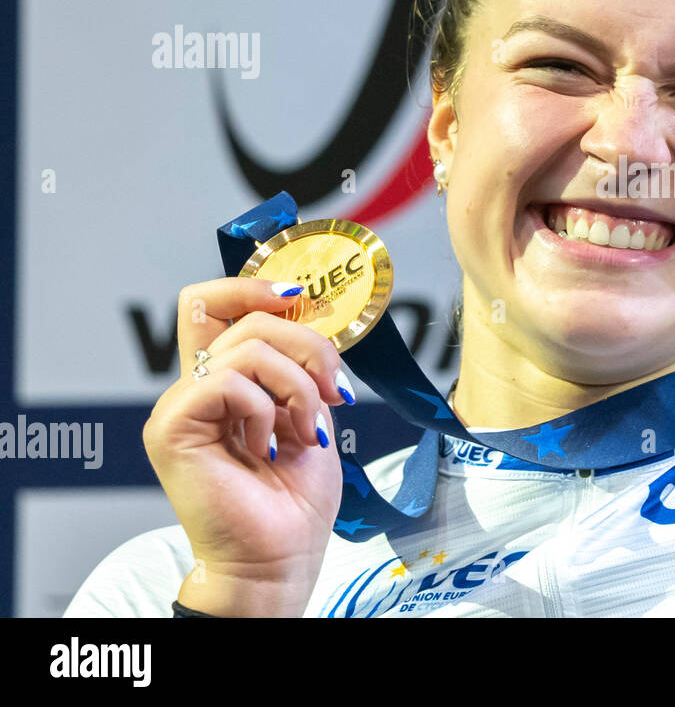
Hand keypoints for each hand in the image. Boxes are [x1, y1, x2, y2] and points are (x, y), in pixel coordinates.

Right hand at [144, 277, 354, 615]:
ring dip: (297, 385)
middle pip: (244, 315)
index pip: (217, 303)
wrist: (281, 556)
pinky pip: (226, 382)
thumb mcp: (310, 410)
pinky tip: (269, 446)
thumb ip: (299, 364)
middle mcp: (196, 387)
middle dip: (307, 343)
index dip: (255, 287)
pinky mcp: (173, 427)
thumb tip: (308, 310)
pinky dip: (265, 409)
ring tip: (304, 431)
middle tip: (334, 390)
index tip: (301, 296)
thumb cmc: (295, 497)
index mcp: (225, 379)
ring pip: (247, 347)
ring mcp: (180, 406)